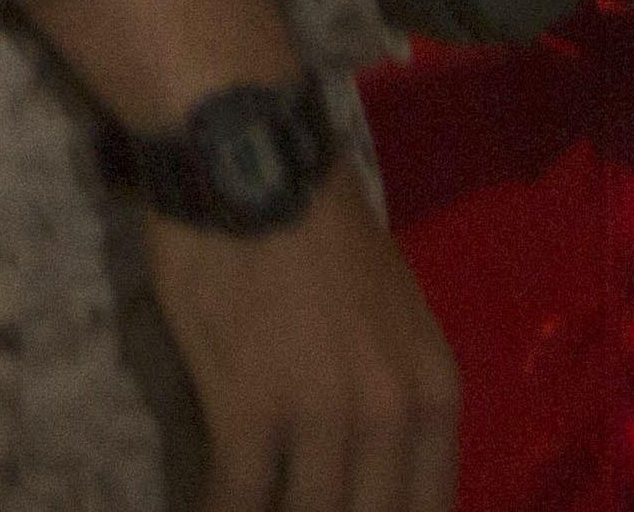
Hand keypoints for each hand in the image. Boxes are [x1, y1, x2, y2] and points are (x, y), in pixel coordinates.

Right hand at [147, 169, 460, 511]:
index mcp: (433, 391)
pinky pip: (237, 492)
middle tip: (286, 511)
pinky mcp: (249, 403)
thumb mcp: (389, 315)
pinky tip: (200, 509)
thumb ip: (390, 388)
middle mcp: (392, 413)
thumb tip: (364, 457)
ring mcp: (323, 412)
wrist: (248, 157)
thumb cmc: (310, 223)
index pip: (425, 509)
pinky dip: (217, 509)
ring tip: (240, 510)